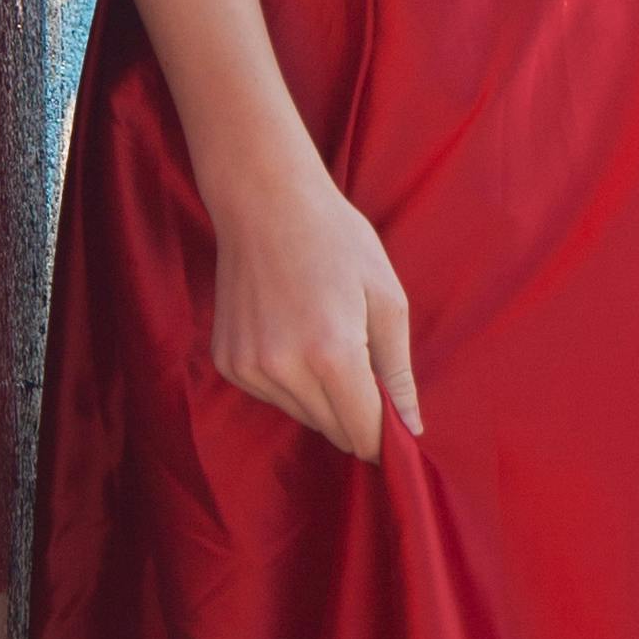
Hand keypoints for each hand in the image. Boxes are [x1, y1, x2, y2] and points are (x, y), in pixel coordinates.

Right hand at [200, 133, 422, 460]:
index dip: (387, 438)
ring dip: (325, 398)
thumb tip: (410, 428)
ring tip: (327, 337)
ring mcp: (249, 368)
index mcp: (331, 354)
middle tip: (367, 365)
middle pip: (334, 431)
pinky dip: (293, 381)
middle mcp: (283, 369)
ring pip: (304, 416)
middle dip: (359, 415)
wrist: (264, 200)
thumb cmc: (336, 240)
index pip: (364, 433)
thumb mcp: (386, 298)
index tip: (400, 428)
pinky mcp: (228, 364)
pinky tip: (295, 334)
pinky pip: (274, 396)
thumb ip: (398, 371)